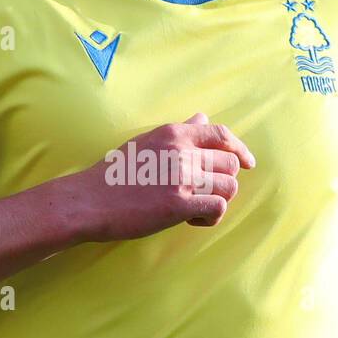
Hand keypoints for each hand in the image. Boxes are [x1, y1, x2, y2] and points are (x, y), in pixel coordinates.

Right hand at [64, 112, 255, 241]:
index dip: (240, 149)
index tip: (248, 163)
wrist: (89, 201)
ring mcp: (181, 178)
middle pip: (230, 163)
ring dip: (218, 200)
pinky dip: (210, 217)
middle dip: (223, 180)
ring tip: (195, 208)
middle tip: (203, 193)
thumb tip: (202, 117)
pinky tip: (191, 219)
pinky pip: (217, 208)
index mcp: (174, 133)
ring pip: (229, 187)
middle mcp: (181, 151)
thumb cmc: (116, 174)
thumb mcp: (148, 142)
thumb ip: (179, 131)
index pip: (221, 134)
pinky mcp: (178, 205)